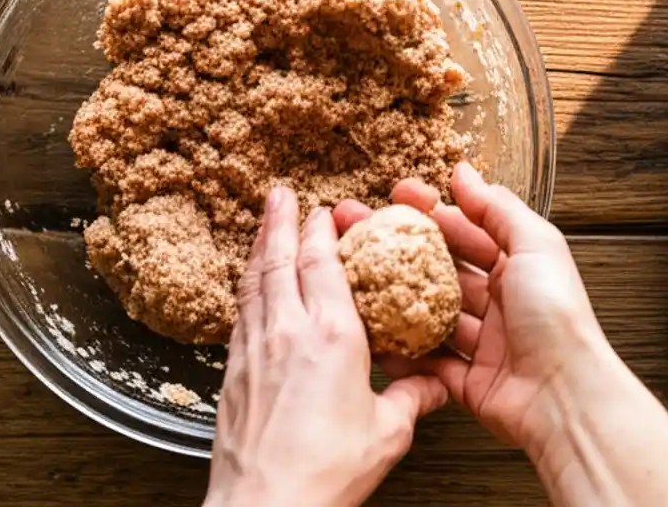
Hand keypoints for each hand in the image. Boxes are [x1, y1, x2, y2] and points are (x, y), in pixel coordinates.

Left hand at [205, 187, 447, 506]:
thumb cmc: (323, 474)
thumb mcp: (388, 433)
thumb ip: (413, 398)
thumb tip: (435, 385)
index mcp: (334, 336)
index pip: (324, 264)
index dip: (323, 231)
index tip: (326, 209)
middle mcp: (288, 332)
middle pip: (280, 260)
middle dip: (281, 221)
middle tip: (279, 193)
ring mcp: (254, 350)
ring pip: (254, 282)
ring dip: (259, 247)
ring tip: (262, 224)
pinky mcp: (232, 373)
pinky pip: (240, 313)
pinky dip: (247, 288)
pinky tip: (250, 287)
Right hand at [333, 162, 616, 454]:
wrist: (563, 392)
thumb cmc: (557, 315)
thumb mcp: (535, 244)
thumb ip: (498, 208)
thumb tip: (466, 173)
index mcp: (519, 269)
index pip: (469, 232)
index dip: (435, 213)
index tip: (399, 194)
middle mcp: (501, 305)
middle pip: (443, 272)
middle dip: (404, 253)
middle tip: (365, 232)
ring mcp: (484, 345)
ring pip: (430, 317)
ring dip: (397, 301)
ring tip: (360, 279)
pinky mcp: (469, 384)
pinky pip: (429, 365)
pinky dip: (404, 353)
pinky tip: (375, 333)